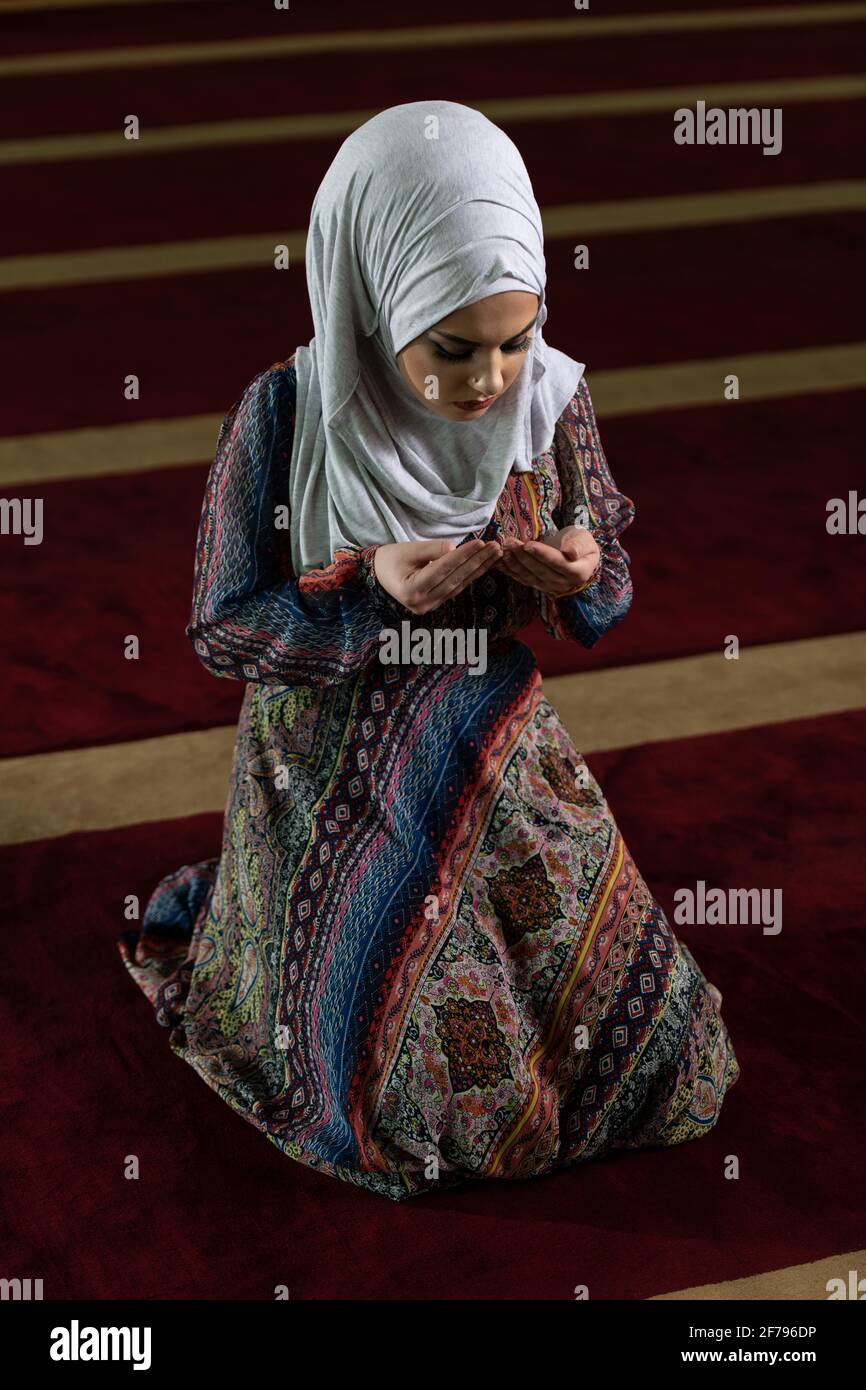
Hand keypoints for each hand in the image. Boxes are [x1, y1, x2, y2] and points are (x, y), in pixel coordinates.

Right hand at [372, 538, 502, 614]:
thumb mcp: (407, 550)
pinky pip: (457, 587)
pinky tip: (485, 564)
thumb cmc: (390, 559)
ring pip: (459, 585)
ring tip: (496, 554)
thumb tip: (453, 547)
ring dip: (479, 568)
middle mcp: (422, 604)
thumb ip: (430, 549)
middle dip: (477, 562)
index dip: (462, 556)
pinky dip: (471, 574)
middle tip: (496, 547)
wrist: (379, 574)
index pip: (442, 570)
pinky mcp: (436, 603)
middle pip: (455, 579)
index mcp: (411, 591)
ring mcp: (430, 606)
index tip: (480, 543)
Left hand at [496, 526, 599, 595]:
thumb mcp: (584, 539)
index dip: (542, 554)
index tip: (528, 545)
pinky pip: (522, 579)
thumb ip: (578, 546)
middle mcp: (564, 584)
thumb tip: (570, 553)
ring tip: (503, 549)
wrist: (576, 554)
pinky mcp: (538, 586)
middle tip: (509, 542)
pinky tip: (499, 562)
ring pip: (529, 576)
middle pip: (540, 570)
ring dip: (513, 563)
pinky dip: (510, 571)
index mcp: (578, 572)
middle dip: (523, 556)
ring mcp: (550, 587)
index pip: (558, 563)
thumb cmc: (580, 543)